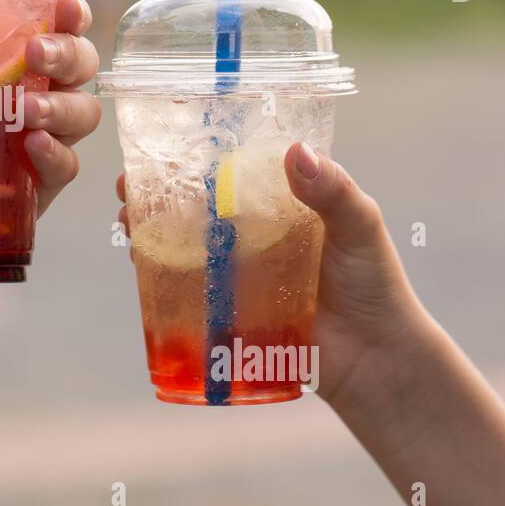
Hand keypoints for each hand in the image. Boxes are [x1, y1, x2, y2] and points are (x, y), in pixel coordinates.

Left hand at [0, 0, 101, 339]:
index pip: (38, 22)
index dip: (64, 11)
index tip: (61, 3)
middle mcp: (10, 97)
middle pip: (76, 64)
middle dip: (70, 52)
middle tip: (35, 53)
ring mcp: (20, 147)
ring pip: (81, 115)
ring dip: (65, 106)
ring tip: (27, 111)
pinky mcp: (20, 196)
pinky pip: (62, 171)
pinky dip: (57, 157)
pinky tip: (32, 147)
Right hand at [113, 142, 424, 405]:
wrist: (376, 360)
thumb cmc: (376, 286)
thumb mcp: (360, 226)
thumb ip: (333, 190)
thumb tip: (295, 152)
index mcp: (281, 206)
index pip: (233, 172)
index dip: (197, 157)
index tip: (163, 145)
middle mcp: (253, 236)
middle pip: (196, 207)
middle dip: (156, 193)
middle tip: (128, 187)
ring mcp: (237, 275)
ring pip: (184, 246)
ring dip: (150, 232)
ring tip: (128, 223)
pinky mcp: (228, 312)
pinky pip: (187, 292)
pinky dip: (159, 277)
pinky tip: (140, 265)